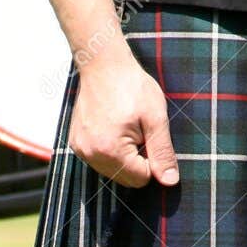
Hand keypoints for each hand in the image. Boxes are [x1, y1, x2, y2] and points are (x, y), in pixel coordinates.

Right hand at [69, 54, 178, 188]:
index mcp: (110, 150)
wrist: (103, 64)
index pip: (141, 179)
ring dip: (123, 156)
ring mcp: (80, 149)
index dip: (151, 160)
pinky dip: (109, 150)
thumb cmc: (132, 87)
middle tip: (137, 130)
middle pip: (125, 179)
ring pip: (112, 171)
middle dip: (136, 160)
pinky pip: (99, 160)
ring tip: (124, 126)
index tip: (148, 135)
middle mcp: (90, 155)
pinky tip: (111, 127)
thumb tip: (170, 182)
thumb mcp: (156, 118)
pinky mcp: (76, 143)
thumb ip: (162, 152)